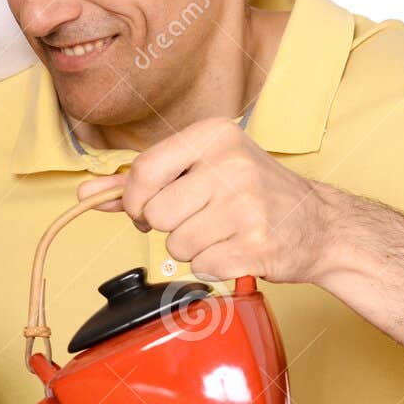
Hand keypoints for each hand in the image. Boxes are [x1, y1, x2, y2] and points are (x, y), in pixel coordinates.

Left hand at [77, 118, 332, 284]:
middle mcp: (231, 165)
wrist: (318, 223)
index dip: (134, 199)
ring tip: (220, 231)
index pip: (142, 172)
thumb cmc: (251, 191)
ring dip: (189, 248)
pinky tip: (234, 248)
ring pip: (175, 245)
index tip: (147, 207)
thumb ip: (137, 180)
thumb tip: (84, 194)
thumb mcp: (198, 169)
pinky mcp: (257, 245)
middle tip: (193, 219)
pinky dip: (211, 266)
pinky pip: (201, 267)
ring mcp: (247, 206)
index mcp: (213, 135)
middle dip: (165, 226)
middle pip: (156, 213)